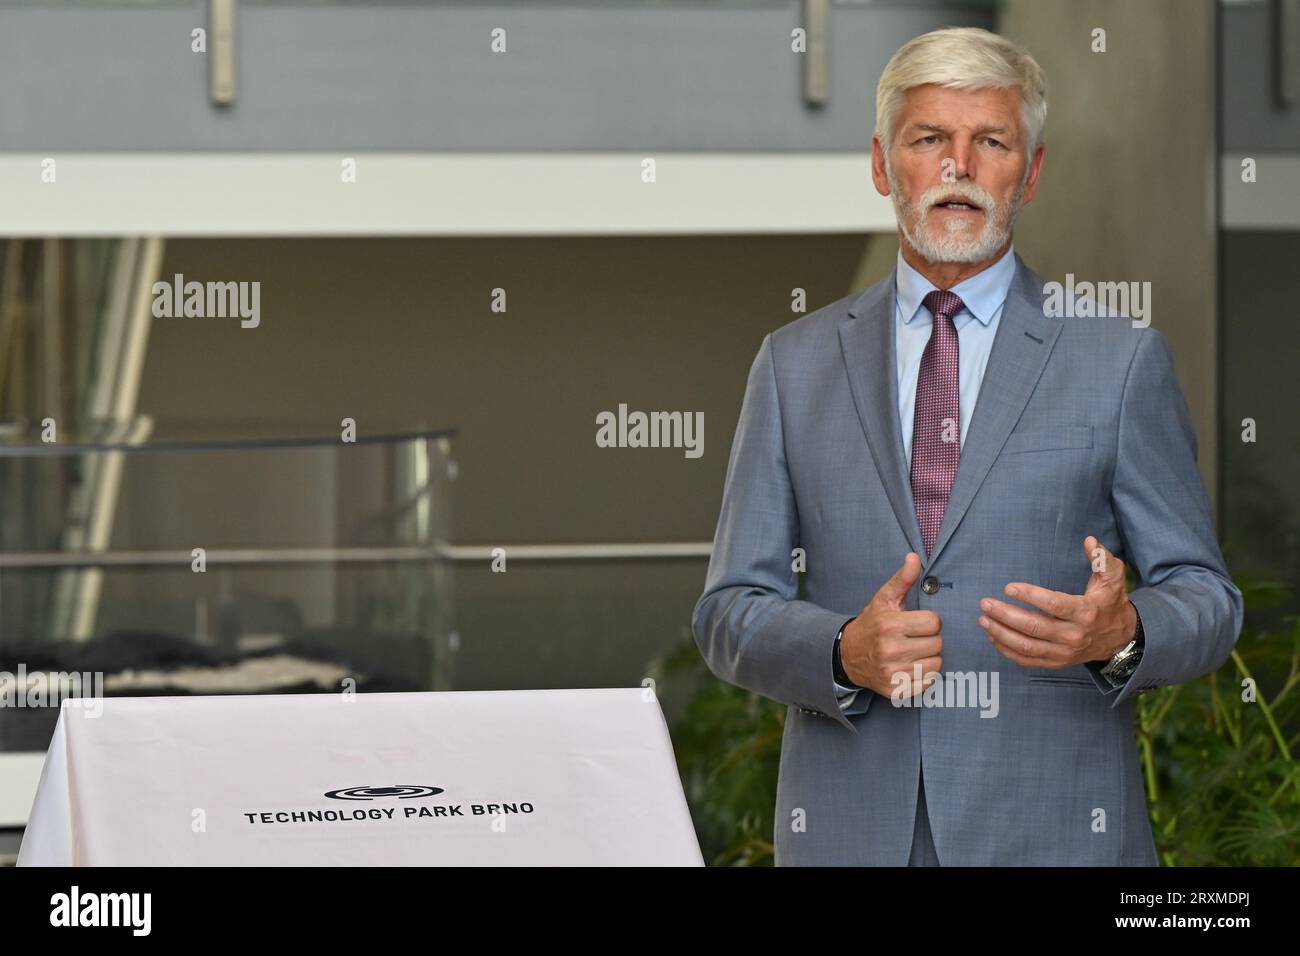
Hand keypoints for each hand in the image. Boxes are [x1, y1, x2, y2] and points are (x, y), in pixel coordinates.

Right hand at [840, 553, 943, 698]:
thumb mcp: (884, 599)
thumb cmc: (871, 624)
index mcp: (890, 625)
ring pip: (936, 664)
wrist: (847, 655)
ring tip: (914, 652)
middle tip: (915, 638)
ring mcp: (892, 673)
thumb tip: (914, 557)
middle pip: (937, 644)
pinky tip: (911, 666)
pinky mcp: (895, 690)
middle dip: (930, 639)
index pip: (934, 623)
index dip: (929, 621)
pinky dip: (924, 675)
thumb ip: (902, 579)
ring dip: (929, 657)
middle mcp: (890, 650)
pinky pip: (928, 682)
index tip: (917, 623)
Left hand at [978, 535, 1136, 668]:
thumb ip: (1102, 559)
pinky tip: (993, 636)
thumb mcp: (1113, 579)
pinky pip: (1028, 660)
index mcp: (1085, 612)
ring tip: (983, 619)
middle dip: (1006, 615)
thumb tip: (1090, 541)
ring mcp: (1064, 652)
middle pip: (1033, 627)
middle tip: (985, 603)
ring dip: (1001, 633)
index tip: (1008, 587)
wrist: (1120, 639)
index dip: (1029, 595)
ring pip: (1027, 646)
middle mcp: (1073, 635)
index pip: (1053, 604)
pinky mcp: (1057, 662)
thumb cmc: (1110, 604)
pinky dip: (1007, 650)